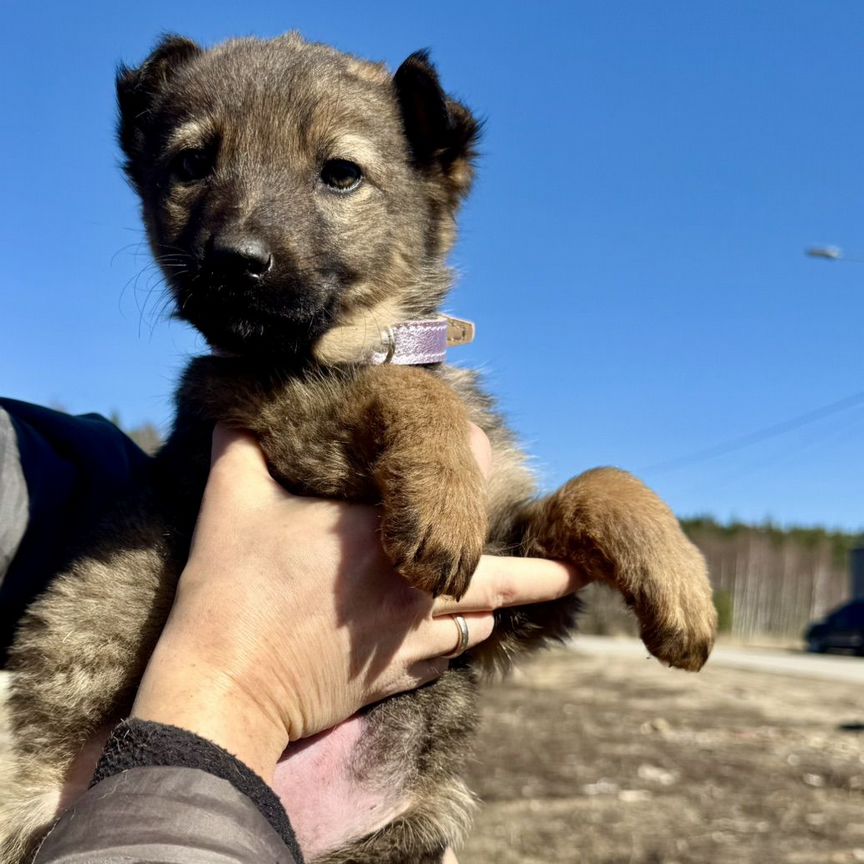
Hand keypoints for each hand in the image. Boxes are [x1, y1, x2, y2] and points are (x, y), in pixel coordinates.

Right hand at [131, 424, 586, 783]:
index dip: (479, 463)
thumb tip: (234, 404)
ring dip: (495, 604)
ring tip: (520, 595)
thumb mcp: (232, 501)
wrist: (226, 688)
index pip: (463, 488)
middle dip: (544, 574)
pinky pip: (449, 654)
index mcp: (386, 532)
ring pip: (481, 620)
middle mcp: (415, 585)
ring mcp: (413, 637)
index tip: (484, 451)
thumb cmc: (231, 590)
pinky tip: (460, 630)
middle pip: (504, 578)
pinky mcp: (399, 675)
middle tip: (577, 569)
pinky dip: (459, 638)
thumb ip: (240, 443)